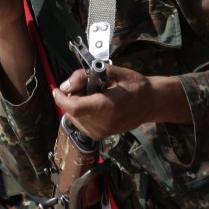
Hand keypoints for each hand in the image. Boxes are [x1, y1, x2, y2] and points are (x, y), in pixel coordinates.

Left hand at [52, 65, 186, 139]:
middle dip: (71, 97)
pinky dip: (81, 113)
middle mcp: (103, 124)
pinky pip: (80, 123)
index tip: (57, 89)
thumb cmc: (134, 85)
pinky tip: (94, 105)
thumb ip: (87, 75)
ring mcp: (101, 133)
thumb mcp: (113, 72)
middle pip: (72, 111)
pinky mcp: (100, 136)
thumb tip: (66, 85)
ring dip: (76, 105)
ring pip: (74, 118)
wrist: (151, 103)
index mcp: (107, 107)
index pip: (75, 108)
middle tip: (84, 86)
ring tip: (93, 95)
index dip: (61, 98)